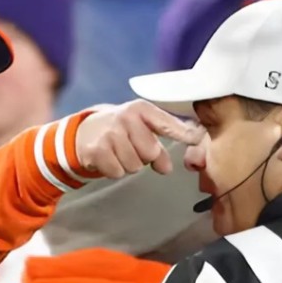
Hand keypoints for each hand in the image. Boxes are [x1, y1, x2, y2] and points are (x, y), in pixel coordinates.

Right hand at [74, 100, 202, 178]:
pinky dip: (114, 170)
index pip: (167, 124)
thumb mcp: (140, 131)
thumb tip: (166, 168)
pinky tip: (108, 159)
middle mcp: (126, 118)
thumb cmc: (120, 131)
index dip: (184, 133)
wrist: (83, 132)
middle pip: (151, 152)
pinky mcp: (97, 150)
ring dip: (129, 165)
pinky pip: (118, 172)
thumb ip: (159, 148)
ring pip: (134, 166)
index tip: (198, 137)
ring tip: (119, 153)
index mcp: (141, 109)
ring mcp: (110, 134)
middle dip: (144, 157)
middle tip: (132, 149)